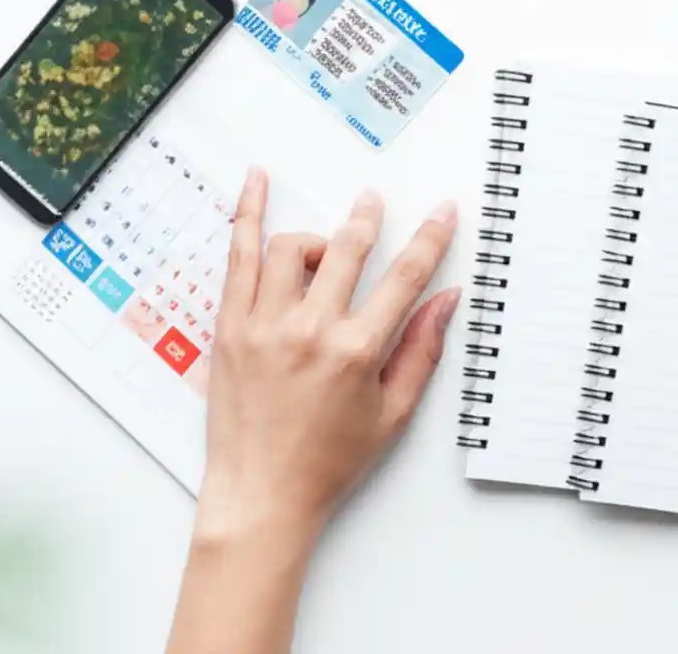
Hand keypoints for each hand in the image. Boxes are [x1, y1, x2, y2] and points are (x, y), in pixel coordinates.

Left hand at [198, 169, 460, 540]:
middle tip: (374, 203)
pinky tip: (255, 183)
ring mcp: (264, 325)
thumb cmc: (328, 462)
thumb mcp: (392, 413)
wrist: (262, 494)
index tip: (443, 212)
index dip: (430, 239)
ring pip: (292, 249)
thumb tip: (447, 300)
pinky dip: (246, 214)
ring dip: (317, 240)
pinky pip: (237, 256)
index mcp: (356, 352)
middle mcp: (310, 330)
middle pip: (348, 251)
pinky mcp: (230, 327)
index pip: (404, 278)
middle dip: (368, 219)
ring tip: (323, 254)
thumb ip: (422, 350)